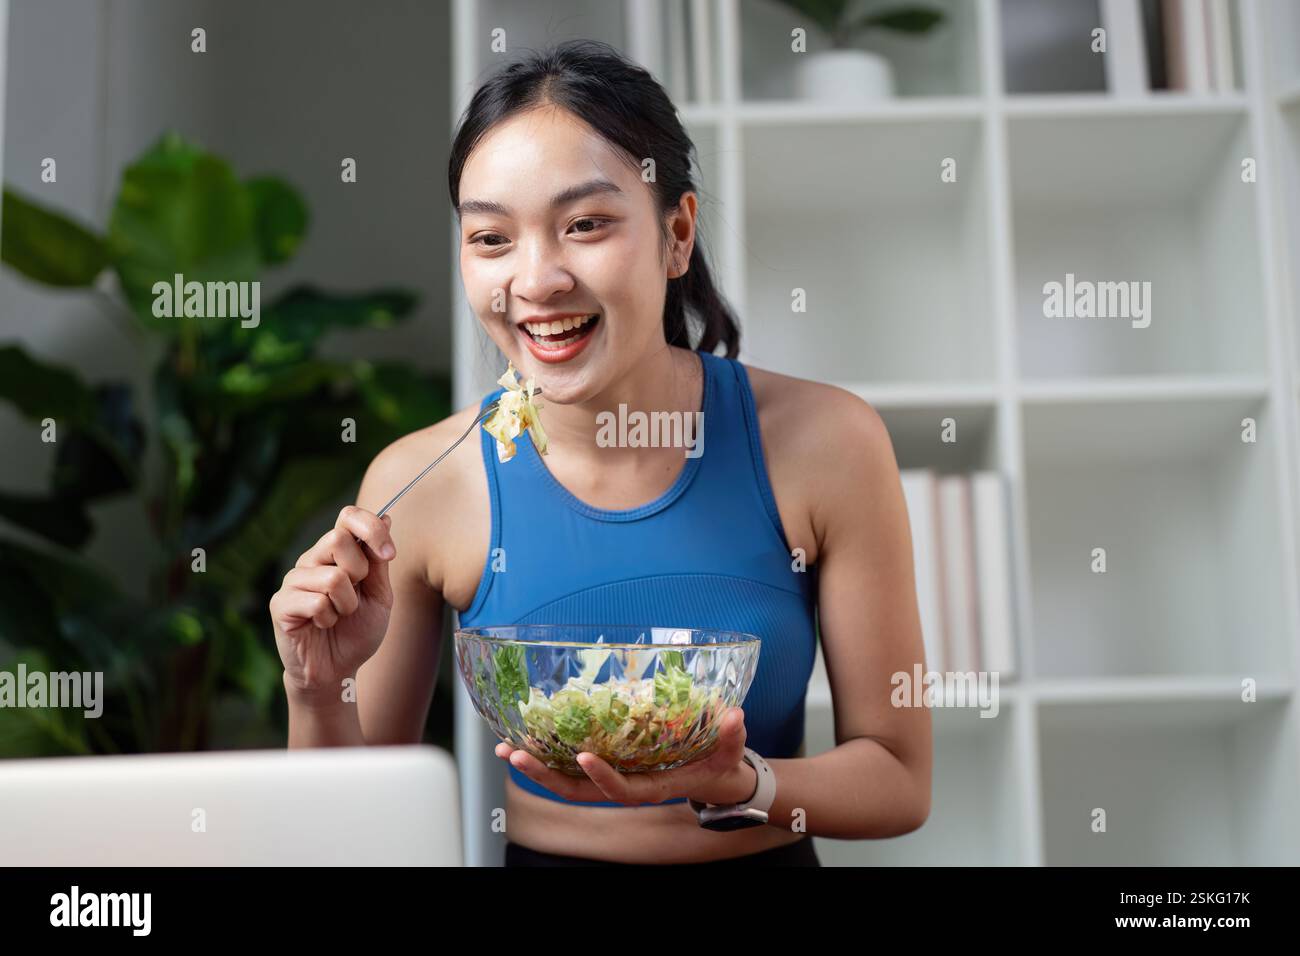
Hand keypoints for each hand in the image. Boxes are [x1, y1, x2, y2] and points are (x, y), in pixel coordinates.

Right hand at [271, 505, 396, 698]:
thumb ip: (379, 561)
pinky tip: (321, 625)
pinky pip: (317, 602)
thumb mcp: (379, 595)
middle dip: (359, 572)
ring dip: (346, 605)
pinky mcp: (281, 603)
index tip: (389, 555)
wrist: (337, 670)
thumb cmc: (357, 631)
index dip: (371, 529)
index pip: (348, 516)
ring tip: (338, 616)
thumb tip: (386, 517)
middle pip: (337, 539)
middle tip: (356, 596)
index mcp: (337, 553)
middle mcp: (312, 559)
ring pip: (332, 577)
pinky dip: (328, 619)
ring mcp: (294, 580)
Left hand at [495, 707, 757, 806]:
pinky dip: (549, 756)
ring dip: (538, 767)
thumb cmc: (721, 766)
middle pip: (581, 792)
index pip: (625, 790)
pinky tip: (526, 741)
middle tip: (517, 754)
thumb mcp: (731, 751)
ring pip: (570, 782)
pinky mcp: (610, 766)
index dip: (604, 777)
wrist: (716, 780)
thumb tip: (735, 714)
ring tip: (507, 750)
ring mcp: (616, 777)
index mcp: (656, 787)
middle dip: (547, 776)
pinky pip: (574, 768)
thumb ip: (733, 735)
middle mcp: (629, 786)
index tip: (585, 757)